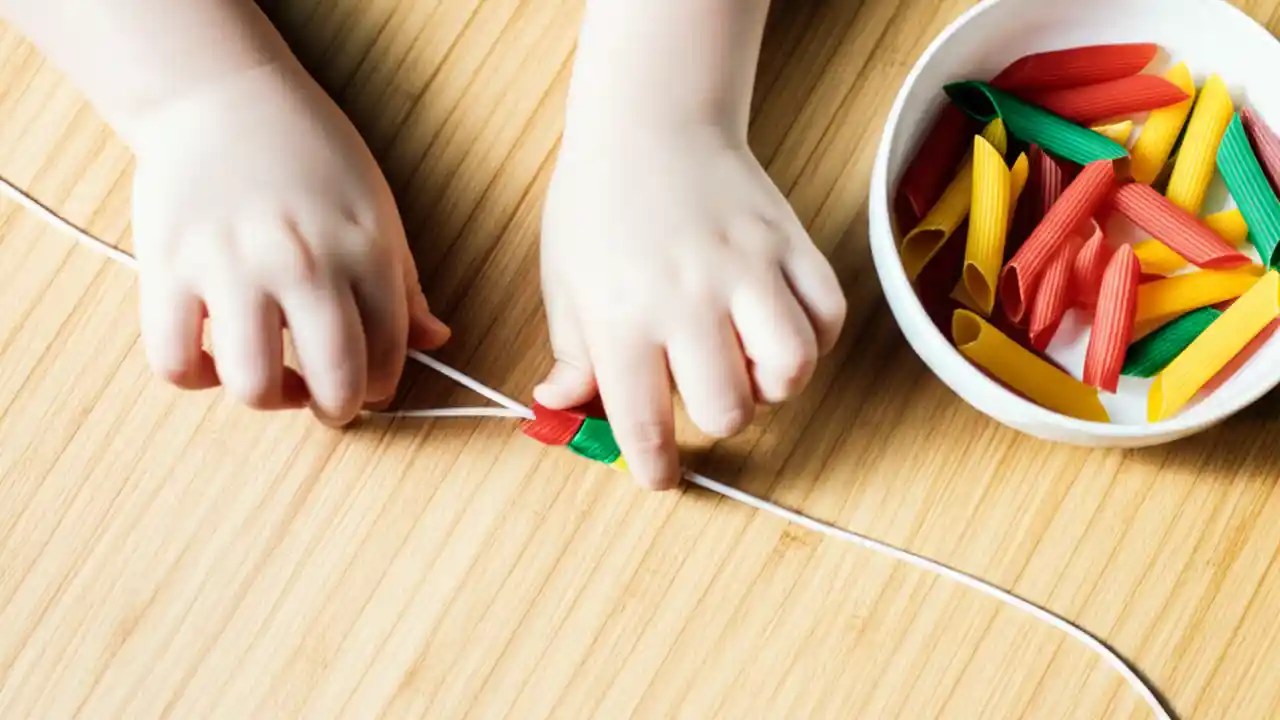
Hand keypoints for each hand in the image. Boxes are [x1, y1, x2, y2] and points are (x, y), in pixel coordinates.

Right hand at [128, 62, 449, 423]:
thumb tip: (436, 339)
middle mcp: (304, 265)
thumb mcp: (376, 209)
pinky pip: (177, 361)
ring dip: (269, 398)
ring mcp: (233, 269)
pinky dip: (196, 376)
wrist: (222, 94)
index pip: (390, 355)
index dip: (384, 386)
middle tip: (328, 400)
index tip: (371, 385)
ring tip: (273, 378)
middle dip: (338, 408)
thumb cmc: (309, 151)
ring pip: (253, 385)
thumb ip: (404, 283)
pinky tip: (214, 356)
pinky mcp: (169, 269)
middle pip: (334, 384)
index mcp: (365, 251)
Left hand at [537, 126, 845, 489]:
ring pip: (791, 369)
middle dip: (717, 419)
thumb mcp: (564, 281)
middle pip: (728, 409)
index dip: (655, 467)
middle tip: (703, 391)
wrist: (650, 121)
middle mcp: (688, 299)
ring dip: (774, 385)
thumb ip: (573, 353)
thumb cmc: (600, 204)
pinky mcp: (790, 244)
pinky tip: (780, 327)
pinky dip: (814, 338)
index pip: (643, 421)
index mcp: (623, 315)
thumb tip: (563, 407)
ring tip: (749, 362)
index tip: (661, 476)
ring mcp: (747, 269)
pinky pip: (828, 316)